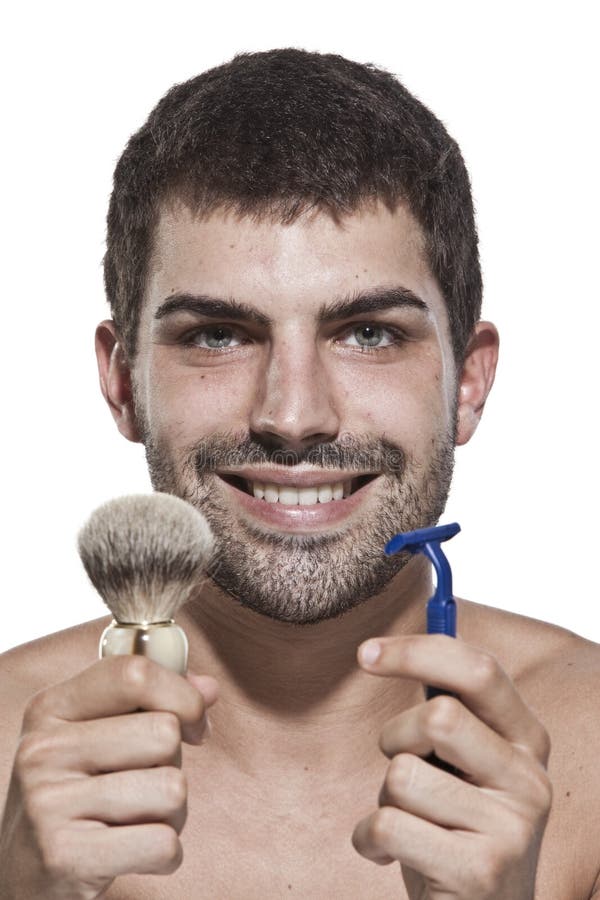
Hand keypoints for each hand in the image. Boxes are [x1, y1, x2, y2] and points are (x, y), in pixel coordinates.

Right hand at [0, 655, 217, 899]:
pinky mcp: (65, 856)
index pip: (134, 674)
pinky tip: (132, 852)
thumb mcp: (96, 735)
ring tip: (136, 821)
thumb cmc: (76, 794)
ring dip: (172, 813)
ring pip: (172, 788)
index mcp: (50, 708)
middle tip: (144, 785)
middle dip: (173, 763)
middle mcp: (43, 750)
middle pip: (164, 733)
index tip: (192, 721)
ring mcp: (48, 803)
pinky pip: (163, 843)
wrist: (21, 875)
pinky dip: (164, 853)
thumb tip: (209, 688)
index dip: (182, 695)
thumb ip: (152, 701)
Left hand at [351, 635, 551, 898]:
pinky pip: (388, 825)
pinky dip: (368, 839)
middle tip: (401, 765)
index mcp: (527, 739)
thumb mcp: (465, 764)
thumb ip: (448, 709)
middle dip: (395, 737)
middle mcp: (531, 780)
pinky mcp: (480, 872)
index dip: (417, 651)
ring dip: (385, 797)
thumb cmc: (457, 827)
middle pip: (439, 716)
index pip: (479, 670)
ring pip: (404, 775)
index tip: (365, 653)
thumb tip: (388, 645)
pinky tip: (391, 855)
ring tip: (410, 822)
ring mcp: (511, 829)